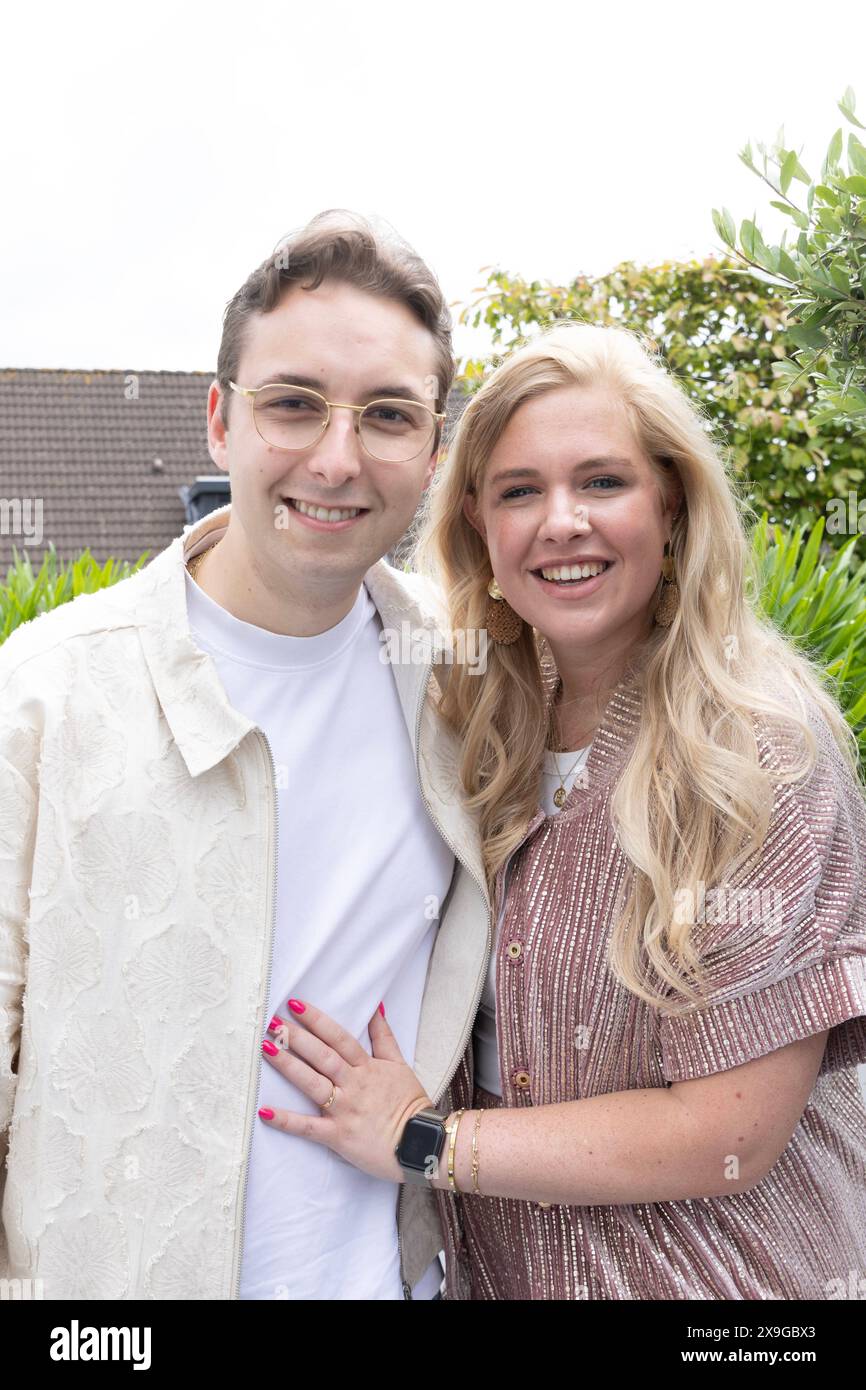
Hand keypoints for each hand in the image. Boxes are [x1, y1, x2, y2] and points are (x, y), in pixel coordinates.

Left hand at [258, 999, 433, 1182]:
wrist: (422, 1143)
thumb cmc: (410, 1104)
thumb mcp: (400, 1065)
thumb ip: (384, 1037)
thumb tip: (376, 1007)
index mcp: (366, 1067)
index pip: (338, 1038)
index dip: (317, 1020)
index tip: (295, 1005)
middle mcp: (354, 1084)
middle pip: (322, 1056)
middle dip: (297, 1038)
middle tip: (272, 1023)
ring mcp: (345, 1110)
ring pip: (313, 1084)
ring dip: (288, 1066)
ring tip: (267, 1049)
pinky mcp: (338, 1136)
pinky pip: (309, 1128)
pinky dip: (287, 1121)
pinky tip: (265, 1111)